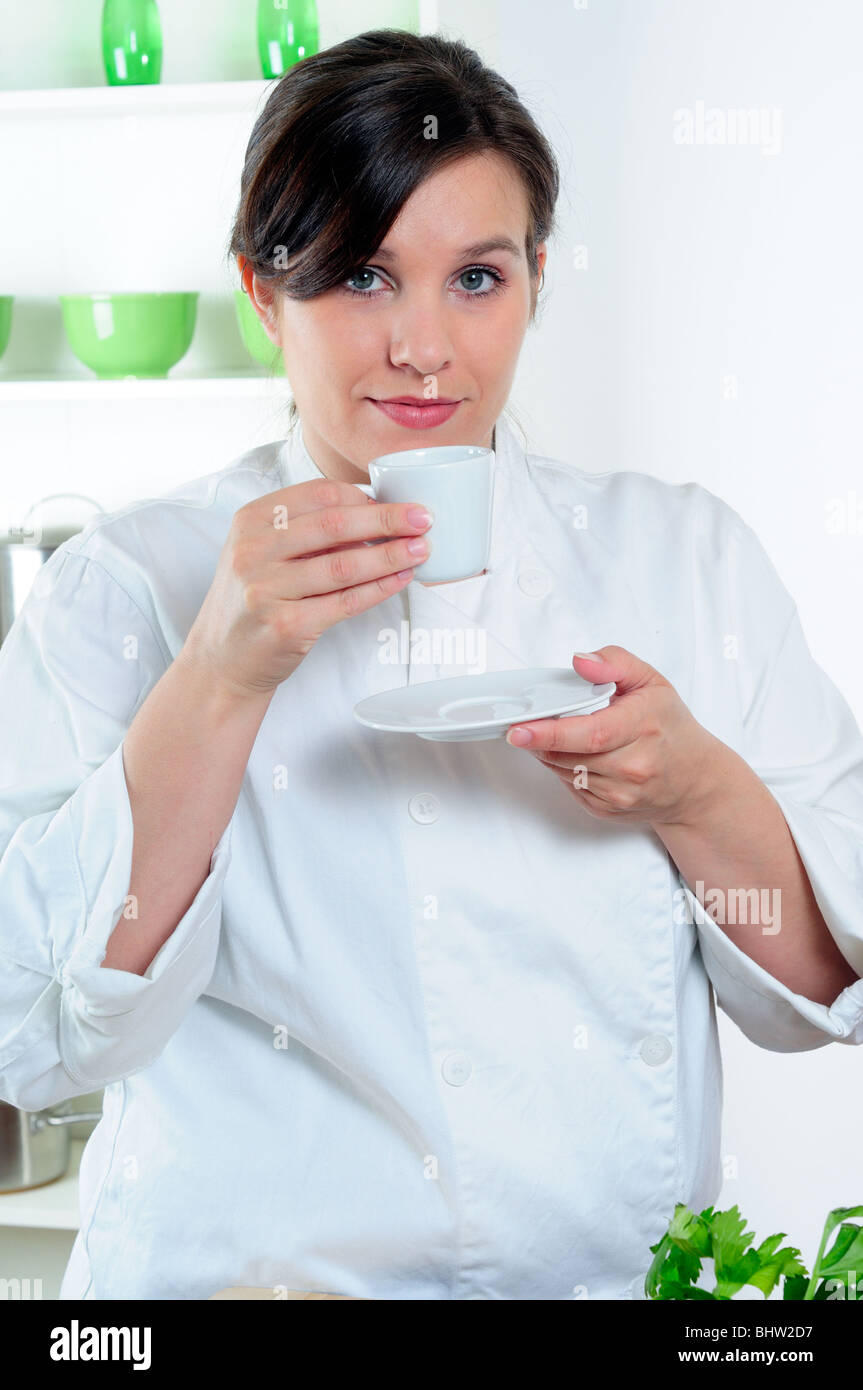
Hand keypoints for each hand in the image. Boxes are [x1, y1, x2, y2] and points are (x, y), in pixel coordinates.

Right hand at [181, 479, 432, 699]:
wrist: (222, 661)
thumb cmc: (253, 601)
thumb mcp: (263, 552)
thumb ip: (306, 530)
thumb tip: (375, 514)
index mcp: (251, 520)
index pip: (319, 494)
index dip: (365, 497)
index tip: (398, 503)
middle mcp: (253, 550)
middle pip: (336, 524)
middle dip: (388, 520)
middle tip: (424, 519)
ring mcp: (267, 589)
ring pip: (345, 565)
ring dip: (392, 555)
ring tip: (423, 549)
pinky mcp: (286, 626)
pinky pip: (346, 602)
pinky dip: (380, 589)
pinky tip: (401, 579)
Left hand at [504, 646, 719, 826]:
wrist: (695, 781)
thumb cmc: (671, 728)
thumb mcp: (651, 681)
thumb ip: (615, 663)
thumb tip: (581, 662)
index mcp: (642, 728)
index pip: (589, 734)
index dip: (549, 733)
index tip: (519, 730)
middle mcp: (633, 766)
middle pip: (567, 755)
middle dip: (541, 740)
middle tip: (529, 725)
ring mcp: (620, 794)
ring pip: (563, 771)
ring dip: (552, 753)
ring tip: (563, 736)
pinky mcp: (607, 810)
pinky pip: (570, 786)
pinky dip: (566, 769)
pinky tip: (582, 756)